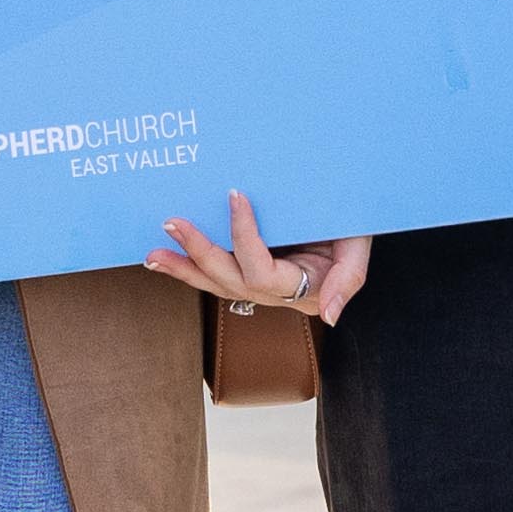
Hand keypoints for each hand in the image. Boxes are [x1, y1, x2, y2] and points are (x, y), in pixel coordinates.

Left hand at [150, 195, 369, 323]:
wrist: (350, 219)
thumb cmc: (355, 228)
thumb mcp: (360, 247)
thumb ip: (348, 281)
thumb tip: (330, 316)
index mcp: (301, 287)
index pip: (261, 271)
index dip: (244, 237)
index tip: (235, 195)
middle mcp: (275, 293)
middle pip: (229, 281)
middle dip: (199, 254)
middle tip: (173, 223)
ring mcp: (259, 287)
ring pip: (215, 284)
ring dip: (182, 269)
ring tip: (152, 254)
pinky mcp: (248, 275)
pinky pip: (215, 276)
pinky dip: (189, 269)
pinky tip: (164, 258)